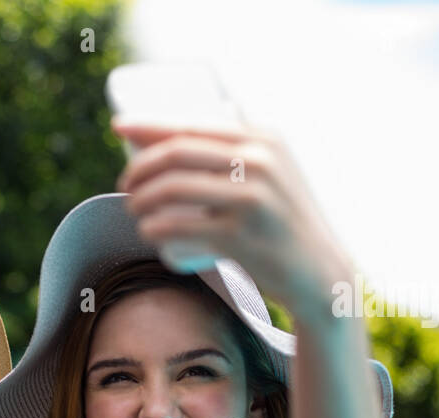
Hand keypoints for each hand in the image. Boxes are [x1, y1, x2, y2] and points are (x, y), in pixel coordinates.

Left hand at [114, 119, 354, 321]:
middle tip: (126, 185)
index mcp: (265, 139)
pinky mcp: (242, 236)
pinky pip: (179, 227)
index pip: (193, 125)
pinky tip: (145, 230)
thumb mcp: (274, 174)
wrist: (319, 271)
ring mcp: (253, 198)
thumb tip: (186, 135)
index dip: (149, 125)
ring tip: (133, 209)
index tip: (119, 128)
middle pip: (177, 153)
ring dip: (140, 198)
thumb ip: (243, 152)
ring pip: (173, 188)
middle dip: (139, 167)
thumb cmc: (283, 223)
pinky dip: (152, 228)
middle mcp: (261, 161)